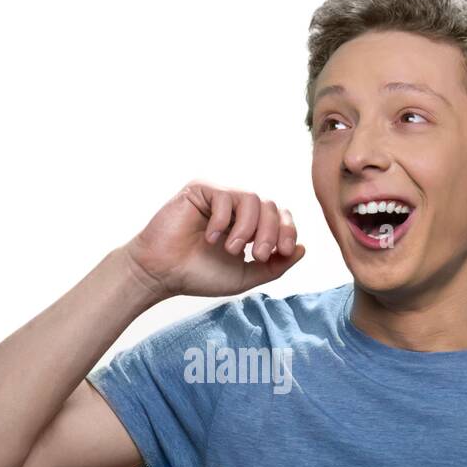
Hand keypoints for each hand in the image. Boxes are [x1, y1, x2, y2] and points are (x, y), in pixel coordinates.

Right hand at [121, 180, 306, 298]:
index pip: (280, 215)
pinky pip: (225, 196)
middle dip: (269, 232)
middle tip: (255, 255)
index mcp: (248, 224)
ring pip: (252, 198)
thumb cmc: (199, 275)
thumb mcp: (245, 276)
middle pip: (270, 205)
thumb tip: (303, 250)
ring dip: (247, 228)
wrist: (162, 274)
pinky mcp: (200, 189)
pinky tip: (209, 238)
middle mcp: (235, 206)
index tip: (284, 252)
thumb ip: (275, 265)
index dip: (288, 230)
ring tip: (230, 249)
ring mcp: (218, 196)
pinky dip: (222, 220)